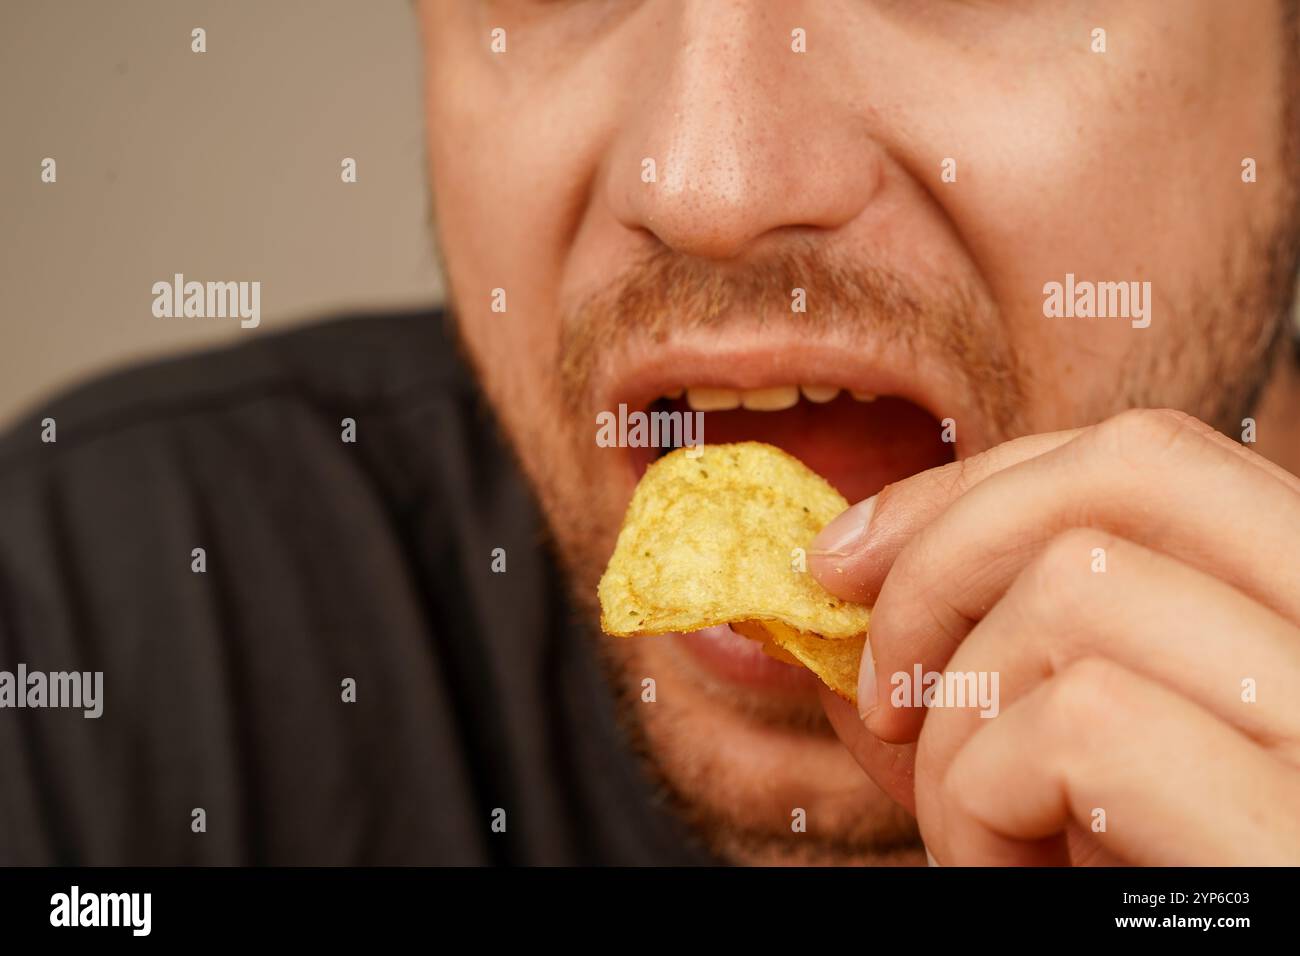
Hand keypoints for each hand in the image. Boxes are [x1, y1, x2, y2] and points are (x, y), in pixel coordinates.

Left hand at [809, 408, 1299, 864]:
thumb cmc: (1149, 889)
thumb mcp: (1064, 783)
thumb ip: (968, 694)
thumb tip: (821, 621)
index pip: (1147, 460)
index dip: (971, 487)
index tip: (846, 551)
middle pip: (1123, 475)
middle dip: (941, 554)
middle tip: (876, 686)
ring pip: (1075, 598)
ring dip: (959, 726)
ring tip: (975, 832)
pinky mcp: (1297, 835)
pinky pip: (1076, 724)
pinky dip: (984, 802)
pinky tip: (1012, 880)